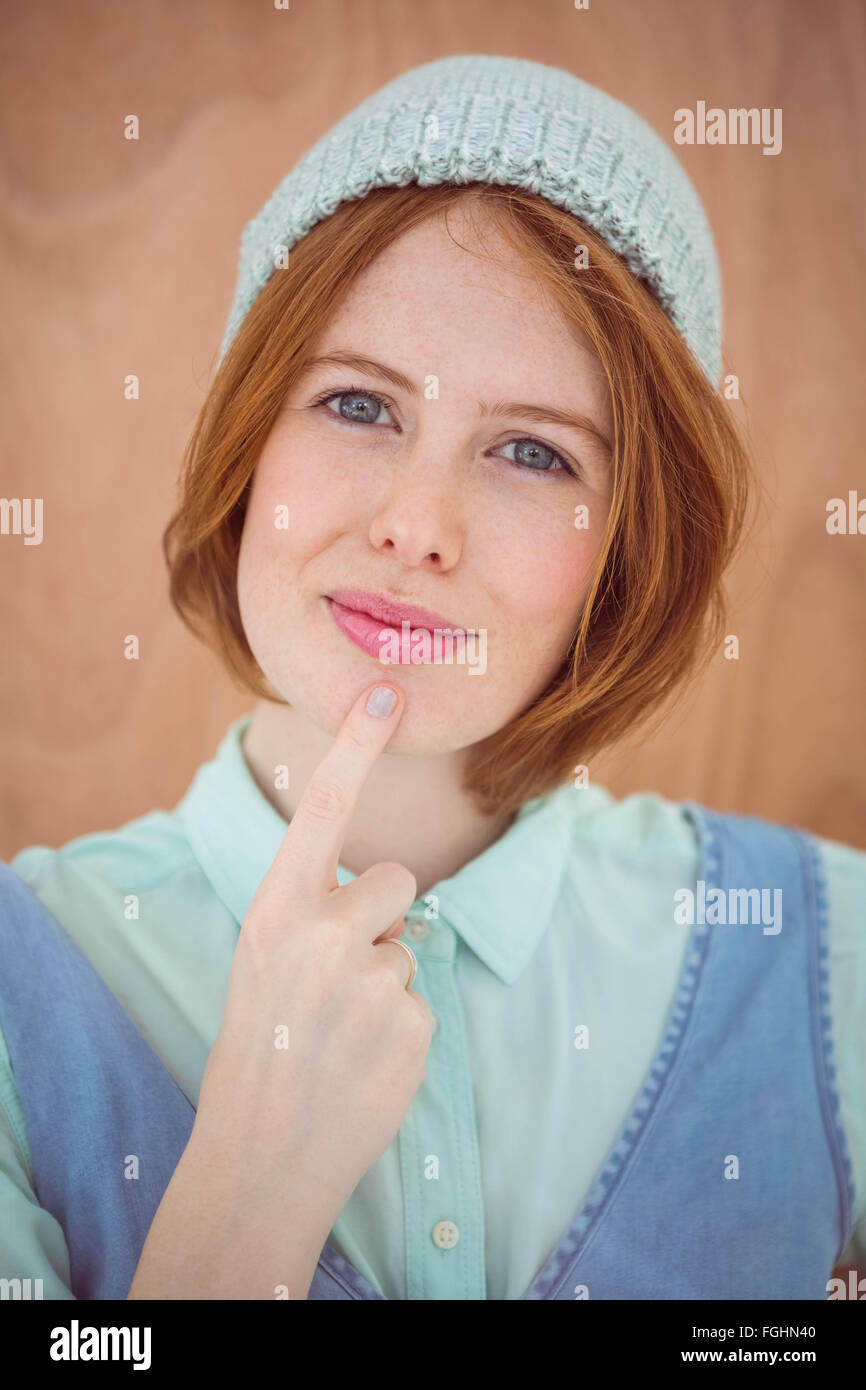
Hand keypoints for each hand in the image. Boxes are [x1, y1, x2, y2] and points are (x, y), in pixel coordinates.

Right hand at [130, 680, 432, 1298]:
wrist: (262, 1151)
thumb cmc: (257, 1041)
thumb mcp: (260, 959)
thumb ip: (310, 912)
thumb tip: (386, 892)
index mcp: (276, 909)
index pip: (321, 810)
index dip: (354, 748)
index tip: (387, 694)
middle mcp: (324, 933)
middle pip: (397, 883)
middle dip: (381, 920)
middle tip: (336, 981)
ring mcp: (371, 980)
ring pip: (410, 947)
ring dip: (387, 981)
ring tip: (342, 1030)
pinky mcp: (412, 1024)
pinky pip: (422, 998)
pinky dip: (400, 1027)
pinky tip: (364, 1060)